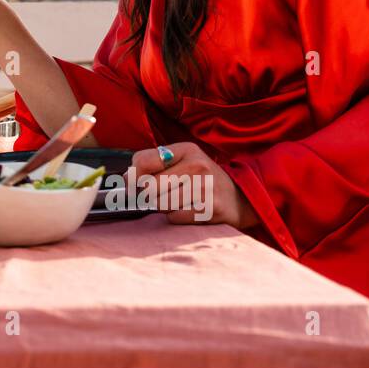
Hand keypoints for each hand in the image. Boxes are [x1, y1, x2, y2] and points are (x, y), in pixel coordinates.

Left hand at [126, 142, 260, 229]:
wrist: (242, 198)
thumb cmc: (203, 180)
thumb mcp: (183, 161)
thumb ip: (153, 164)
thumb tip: (125, 178)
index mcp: (186, 150)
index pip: (142, 160)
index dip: (134, 175)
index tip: (137, 182)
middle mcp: (196, 165)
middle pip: (148, 187)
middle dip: (150, 195)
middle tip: (164, 194)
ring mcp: (205, 187)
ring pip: (160, 204)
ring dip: (165, 207)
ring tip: (182, 201)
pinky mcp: (210, 209)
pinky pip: (174, 217)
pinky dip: (177, 217)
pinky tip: (191, 210)